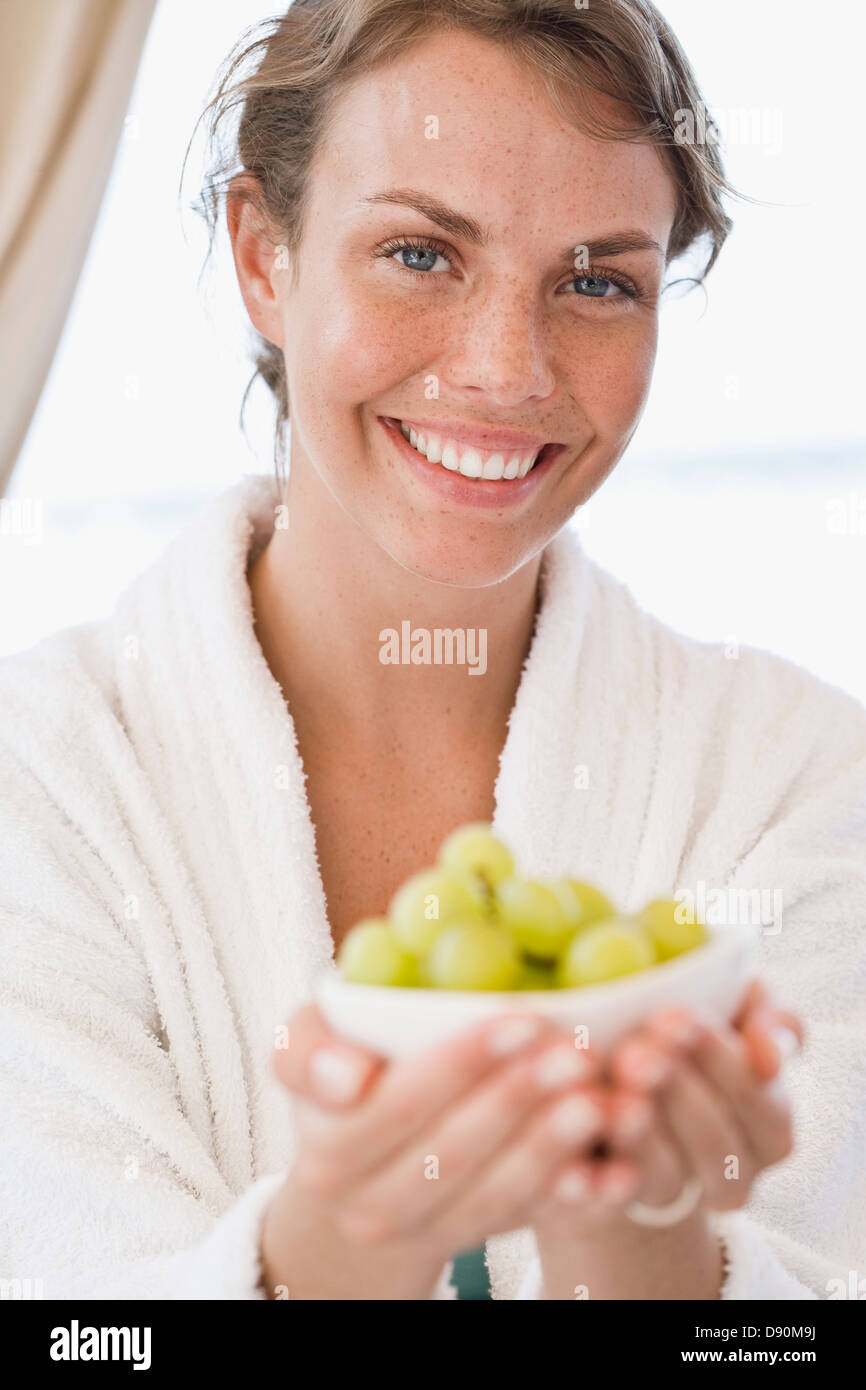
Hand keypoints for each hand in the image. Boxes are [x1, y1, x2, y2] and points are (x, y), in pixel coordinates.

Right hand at [260, 1003, 608, 1298]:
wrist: (367, 1163)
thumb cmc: (351, 1069)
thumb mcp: (308, 1048)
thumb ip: (307, 1051)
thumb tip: (350, 1078)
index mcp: (330, 1153)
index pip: (399, 1105)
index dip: (463, 1064)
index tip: (523, 1019)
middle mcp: (371, 1209)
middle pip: (453, 1156)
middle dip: (519, 1102)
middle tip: (577, 1054)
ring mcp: (428, 1235)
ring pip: (495, 1197)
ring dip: (553, 1148)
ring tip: (603, 1098)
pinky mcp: (480, 1243)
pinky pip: (531, 1227)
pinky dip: (578, 1201)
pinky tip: (615, 1168)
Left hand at [533, 978, 802, 1236]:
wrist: (618, 1082)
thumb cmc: (688, 1033)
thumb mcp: (737, 1009)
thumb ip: (768, 1016)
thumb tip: (772, 1054)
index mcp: (771, 1125)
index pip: (758, 1098)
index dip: (721, 1059)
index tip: (678, 1015)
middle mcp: (735, 1173)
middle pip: (715, 1140)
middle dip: (677, 1091)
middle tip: (639, 1050)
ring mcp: (678, 1195)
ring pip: (667, 1176)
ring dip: (640, 1134)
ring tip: (613, 1090)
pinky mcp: (621, 1205)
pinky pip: (612, 1199)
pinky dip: (597, 1176)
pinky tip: (583, 1138)